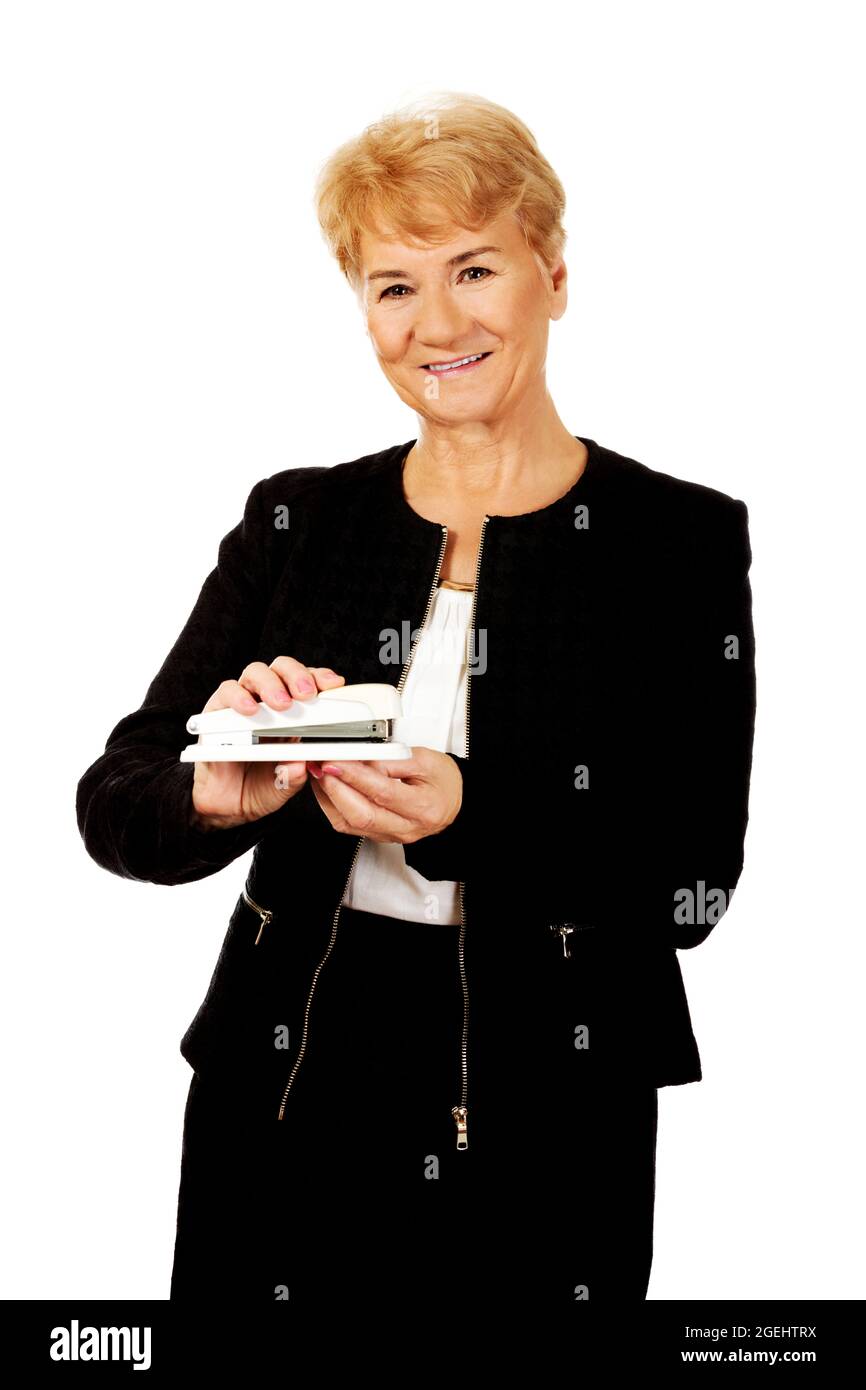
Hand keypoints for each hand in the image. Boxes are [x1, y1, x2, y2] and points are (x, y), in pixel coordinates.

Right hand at [191, 657, 345, 828]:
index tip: (333, 685)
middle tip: (306, 694)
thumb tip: (301, 763)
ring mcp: (241, 704)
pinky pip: (226, 693)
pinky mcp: (216, 712)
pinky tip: (250, 711)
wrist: (226, 806)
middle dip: (298, 675)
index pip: (308, 683)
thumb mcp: (284, 786)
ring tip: (281, 704)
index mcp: (293, 715)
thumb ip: (293, 776)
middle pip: (283, 669)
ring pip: (256, 673)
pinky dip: (238, 697)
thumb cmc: (260, 788)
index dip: (320, 679)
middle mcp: (267, 703)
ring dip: (271, 684)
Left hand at [307, 747, 462, 844]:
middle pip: (362, 814)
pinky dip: (331, 805)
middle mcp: (406, 827)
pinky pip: (347, 825)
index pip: (383, 793)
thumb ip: (393, 758)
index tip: (336, 761)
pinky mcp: (377, 835)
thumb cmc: (442, 781)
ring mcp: (389, 835)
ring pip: (349, 823)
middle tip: (321, 765)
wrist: (452, 803)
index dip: (355, 776)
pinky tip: (327, 787)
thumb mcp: (426, 760)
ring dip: (328, 796)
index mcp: (423, 807)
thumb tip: (360, 756)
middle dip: (335, 788)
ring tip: (319, 772)